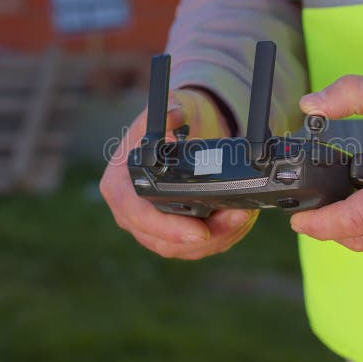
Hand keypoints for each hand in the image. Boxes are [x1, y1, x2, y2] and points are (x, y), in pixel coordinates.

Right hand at [100, 89, 257, 259]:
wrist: (171, 139)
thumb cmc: (161, 130)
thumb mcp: (161, 115)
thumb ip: (168, 113)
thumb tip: (175, 116)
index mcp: (118, 187)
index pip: (136, 215)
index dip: (166, 227)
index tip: (198, 231)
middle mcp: (130, 214)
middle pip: (164, 242)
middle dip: (205, 237)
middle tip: (237, 218)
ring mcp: (150, 229)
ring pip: (184, 249)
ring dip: (219, 237)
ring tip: (244, 216)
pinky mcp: (171, 236)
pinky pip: (195, 248)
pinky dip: (222, 238)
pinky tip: (240, 223)